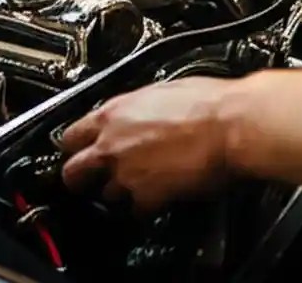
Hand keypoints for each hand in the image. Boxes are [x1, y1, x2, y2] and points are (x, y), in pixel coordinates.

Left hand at [59, 77, 234, 214]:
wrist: (231, 124)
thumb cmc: (209, 103)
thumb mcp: (163, 91)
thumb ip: (140, 108)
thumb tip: (141, 112)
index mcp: (113, 113)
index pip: (69, 136)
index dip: (74, 147)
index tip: (79, 152)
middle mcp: (112, 144)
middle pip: (72, 173)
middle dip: (80, 179)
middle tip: (91, 180)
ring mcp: (126, 174)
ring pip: (105, 195)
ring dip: (118, 193)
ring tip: (139, 187)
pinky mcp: (146, 197)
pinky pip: (136, 210)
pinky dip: (145, 208)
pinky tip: (159, 198)